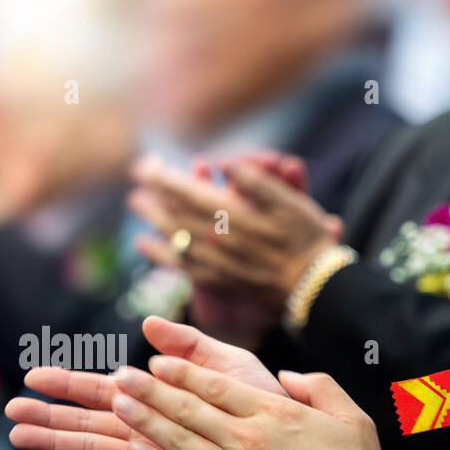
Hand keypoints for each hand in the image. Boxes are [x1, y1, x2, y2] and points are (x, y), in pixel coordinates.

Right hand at [6, 315, 284, 449]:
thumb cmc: (263, 406)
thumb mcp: (227, 365)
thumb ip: (188, 345)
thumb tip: (148, 324)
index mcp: (156, 400)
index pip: (102, 390)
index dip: (67, 383)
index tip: (33, 375)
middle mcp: (145, 431)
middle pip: (86, 422)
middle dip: (48, 416)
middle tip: (9, 412)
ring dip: (56, 445)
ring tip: (19, 438)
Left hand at [109, 360, 381, 449]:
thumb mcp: (351, 418)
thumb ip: (319, 387)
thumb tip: (289, 376)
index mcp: (275, 412)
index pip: (216, 386)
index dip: (182, 373)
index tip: (158, 363)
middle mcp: (247, 437)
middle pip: (188, 408)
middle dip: (150, 390)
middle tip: (122, 375)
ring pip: (177, 439)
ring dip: (143, 420)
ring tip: (117, 404)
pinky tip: (135, 449)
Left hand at [130, 154, 340, 301]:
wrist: (313, 285)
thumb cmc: (305, 238)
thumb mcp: (287, 200)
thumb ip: (253, 180)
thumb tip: (224, 164)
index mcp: (230, 217)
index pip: (186, 193)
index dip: (163, 178)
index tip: (145, 165)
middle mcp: (215, 240)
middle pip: (174, 213)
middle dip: (153, 194)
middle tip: (136, 178)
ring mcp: (213, 262)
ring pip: (173, 237)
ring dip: (152, 218)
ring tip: (136, 203)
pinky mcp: (217, 279)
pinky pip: (180, 266)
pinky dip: (159, 254)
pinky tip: (145, 245)